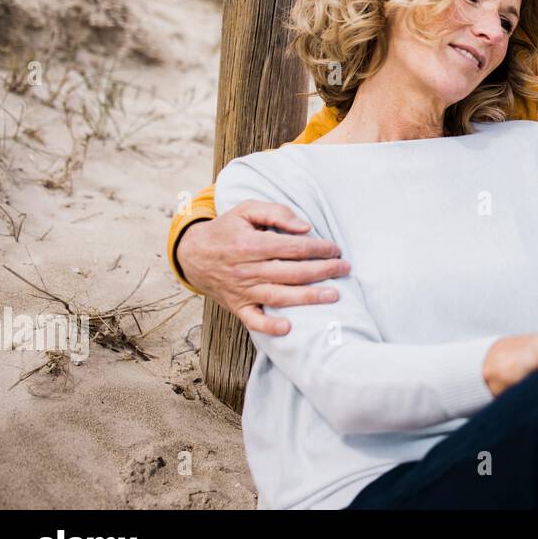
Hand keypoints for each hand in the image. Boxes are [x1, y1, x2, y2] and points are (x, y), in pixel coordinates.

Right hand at [176, 202, 350, 335]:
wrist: (192, 254)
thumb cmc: (227, 229)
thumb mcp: (246, 210)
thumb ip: (276, 213)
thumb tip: (305, 227)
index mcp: (251, 244)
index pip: (292, 248)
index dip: (318, 249)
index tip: (336, 249)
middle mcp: (247, 269)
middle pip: (292, 273)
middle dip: (323, 271)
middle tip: (345, 268)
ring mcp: (242, 290)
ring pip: (280, 296)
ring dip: (308, 298)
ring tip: (334, 296)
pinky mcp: (238, 306)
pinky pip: (254, 321)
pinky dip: (270, 327)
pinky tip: (289, 328)